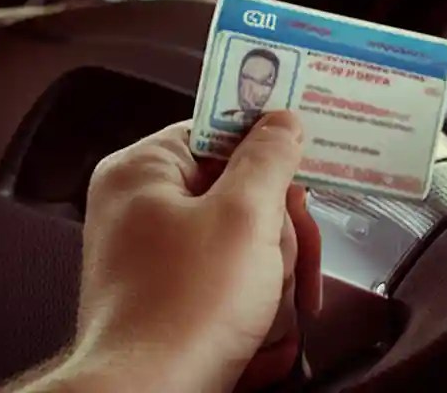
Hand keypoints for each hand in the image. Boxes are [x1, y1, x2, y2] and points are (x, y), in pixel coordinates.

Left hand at [27, 112, 321, 392]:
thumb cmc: (180, 316)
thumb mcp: (243, 218)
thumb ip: (268, 159)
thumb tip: (282, 123)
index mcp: (142, 171)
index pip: (219, 127)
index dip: (268, 146)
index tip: (306, 155)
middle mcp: (140, 205)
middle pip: (238, 185)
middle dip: (275, 226)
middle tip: (286, 254)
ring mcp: (154, 252)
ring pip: (241, 233)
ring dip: (271, 266)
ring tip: (267, 301)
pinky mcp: (171, 292)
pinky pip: (228, 271)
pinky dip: (254, 293)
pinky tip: (260, 322)